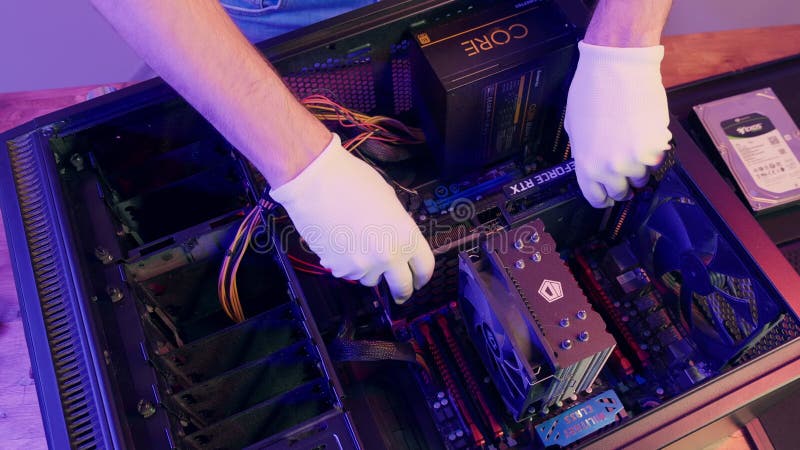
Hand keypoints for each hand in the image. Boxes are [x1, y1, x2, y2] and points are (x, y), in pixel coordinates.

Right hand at [270, 133, 434, 302]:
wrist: (315, 183)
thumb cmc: (352, 181)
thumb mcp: (389, 201)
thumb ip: (398, 227)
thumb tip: (397, 241)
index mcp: (406, 235)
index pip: (425, 267)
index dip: (423, 276)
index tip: (419, 281)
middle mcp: (388, 256)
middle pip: (402, 286)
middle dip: (402, 291)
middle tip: (399, 292)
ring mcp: (363, 265)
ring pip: (371, 279)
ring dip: (369, 270)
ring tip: (357, 245)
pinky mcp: (339, 268)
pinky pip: (348, 273)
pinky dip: (346, 264)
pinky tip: (340, 242)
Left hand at [565, 41, 671, 207]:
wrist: (618, 67)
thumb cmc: (592, 90)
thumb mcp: (574, 127)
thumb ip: (583, 152)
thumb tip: (591, 165)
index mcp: (586, 164)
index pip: (595, 198)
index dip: (602, 198)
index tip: (607, 195)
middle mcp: (610, 167)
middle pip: (620, 191)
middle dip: (621, 182)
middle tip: (623, 168)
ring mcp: (635, 159)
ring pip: (641, 175)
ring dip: (638, 165)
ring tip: (632, 143)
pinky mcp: (656, 146)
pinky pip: (656, 159)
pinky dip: (652, 151)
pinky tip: (644, 134)